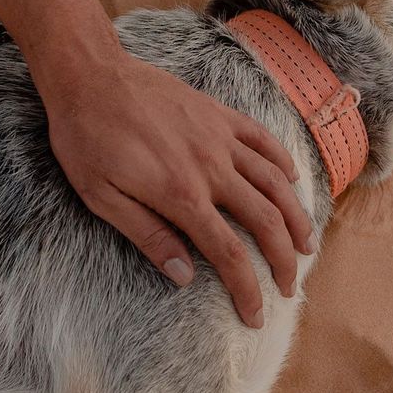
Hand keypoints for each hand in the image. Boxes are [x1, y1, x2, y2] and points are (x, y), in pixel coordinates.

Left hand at [43, 49, 316, 326]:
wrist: (90, 77)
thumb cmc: (87, 140)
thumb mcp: (103, 198)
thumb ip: (148, 236)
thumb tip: (184, 275)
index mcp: (180, 195)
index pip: (229, 253)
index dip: (247, 289)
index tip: (255, 314)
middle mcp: (210, 167)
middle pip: (266, 221)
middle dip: (283, 260)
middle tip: (288, 286)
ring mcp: (219, 137)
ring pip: (275, 182)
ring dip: (296, 217)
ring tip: (306, 244)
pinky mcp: (218, 114)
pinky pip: (262, 140)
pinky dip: (283, 163)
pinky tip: (292, 181)